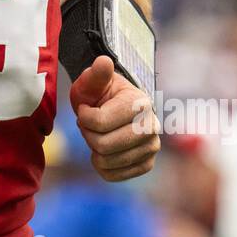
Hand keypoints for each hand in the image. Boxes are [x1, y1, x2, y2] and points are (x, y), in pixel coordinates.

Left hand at [69, 54, 159, 181]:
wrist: (114, 109)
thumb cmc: (100, 94)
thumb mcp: (93, 81)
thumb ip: (96, 74)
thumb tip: (104, 61)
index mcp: (140, 102)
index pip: (100, 122)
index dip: (84, 118)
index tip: (85, 109)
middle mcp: (152, 126)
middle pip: (103, 145)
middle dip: (88, 136)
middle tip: (90, 125)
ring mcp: (152, 146)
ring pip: (107, 162)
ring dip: (94, 150)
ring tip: (98, 135)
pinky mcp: (147, 164)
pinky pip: (114, 175)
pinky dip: (102, 166)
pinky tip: (104, 151)